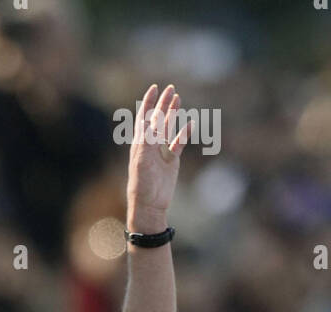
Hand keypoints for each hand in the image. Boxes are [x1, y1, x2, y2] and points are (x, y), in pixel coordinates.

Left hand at [126, 83, 190, 229]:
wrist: (150, 204)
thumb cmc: (142, 184)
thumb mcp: (142, 160)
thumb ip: (147, 140)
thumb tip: (151, 120)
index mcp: (140, 143)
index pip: (144, 118)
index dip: (148, 103)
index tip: (154, 88)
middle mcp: (151, 145)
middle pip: (158, 119)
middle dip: (163, 103)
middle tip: (170, 88)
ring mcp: (162, 151)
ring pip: (168, 128)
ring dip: (172, 113)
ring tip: (177, 98)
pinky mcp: (172, 160)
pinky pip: (179, 143)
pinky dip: (184, 133)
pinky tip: (190, 124)